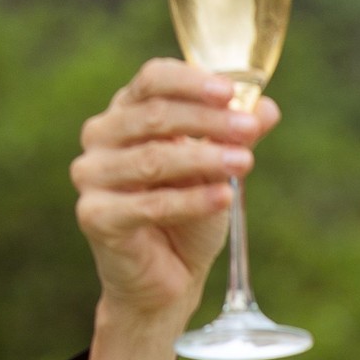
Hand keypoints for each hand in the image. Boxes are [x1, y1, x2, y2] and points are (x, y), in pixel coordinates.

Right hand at [69, 60, 280, 359]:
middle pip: (154, 116)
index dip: (191, 81)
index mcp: (125, 113)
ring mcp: (91, 176)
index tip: (230, 91)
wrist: (167, 280)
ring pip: (153, 159)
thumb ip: (235, 137)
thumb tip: (268, 109)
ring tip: (246, 162)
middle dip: (208, 121)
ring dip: (204, 158)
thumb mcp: (217, 169)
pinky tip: (224, 196)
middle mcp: (100, 138)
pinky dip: (191, 200)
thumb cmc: (188, 216)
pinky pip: (149, 204)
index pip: (151, 79)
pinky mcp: (95, 216)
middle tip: (249, 130)